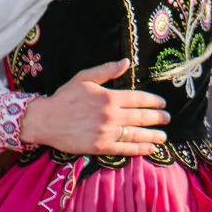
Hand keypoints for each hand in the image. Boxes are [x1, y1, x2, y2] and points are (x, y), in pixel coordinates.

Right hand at [17, 60, 169, 156]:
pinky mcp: (100, 147)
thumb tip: (126, 62)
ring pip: (136, 134)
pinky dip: (140, 149)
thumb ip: (106, 71)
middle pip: (141, 117)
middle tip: (168, 119)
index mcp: (109, 97)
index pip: (139, 99)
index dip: (154, 102)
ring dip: (153, 135)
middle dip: (158, 118)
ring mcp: (106, 132)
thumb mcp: (84, 78)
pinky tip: (151, 148)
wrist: (44, 120)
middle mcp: (111, 115)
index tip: (163, 104)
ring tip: (164, 136)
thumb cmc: (64, 97)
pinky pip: (125, 149)